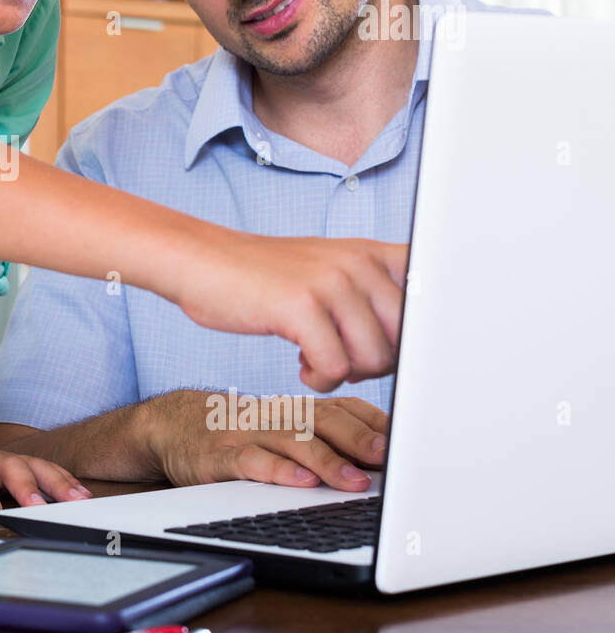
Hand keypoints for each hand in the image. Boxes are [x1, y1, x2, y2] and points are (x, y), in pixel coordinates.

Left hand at [0, 418, 90, 512]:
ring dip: (54, 481)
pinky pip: (42, 470)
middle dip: (26, 486)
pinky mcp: (12, 466)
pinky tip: (83, 495)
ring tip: (78, 500)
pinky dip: (63, 480)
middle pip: (9, 466)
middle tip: (40, 508)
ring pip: (32, 466)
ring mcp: (0, 460)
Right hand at [144, 393, 388, 491]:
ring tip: (355, 481)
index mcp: (295, 409)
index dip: (376, 424)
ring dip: (327, 461)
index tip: (408, 441)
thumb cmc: (238, 431)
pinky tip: (299, 483)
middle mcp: (275, 416)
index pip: (344, 409)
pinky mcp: (219, 456)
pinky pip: (250, 462)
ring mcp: (247, 434)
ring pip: (291, 441)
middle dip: (360, 440)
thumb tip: (386, 458)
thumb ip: (327, 436)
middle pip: (323, 421)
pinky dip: (276, 471)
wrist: (170, 426)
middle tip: (391, 458)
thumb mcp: (282, 427)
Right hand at [165, 230, 408, 393]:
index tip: (403, 351)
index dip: (424, 331)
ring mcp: (330, 282)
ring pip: (373, 357)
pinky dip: (320, 379)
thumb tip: (414, 340)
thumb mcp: (325, 268)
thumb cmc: (262, 276)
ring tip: (319, 363)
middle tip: (344, 361)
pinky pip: (334, 367)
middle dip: (377, 364)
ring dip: (346, 374)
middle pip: (405, 339)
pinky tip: (302, 367)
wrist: (201, 261)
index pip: (431, 291)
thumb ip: (369, 290)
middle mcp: (357, 262)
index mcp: (369, 253)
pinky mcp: (299, 307)